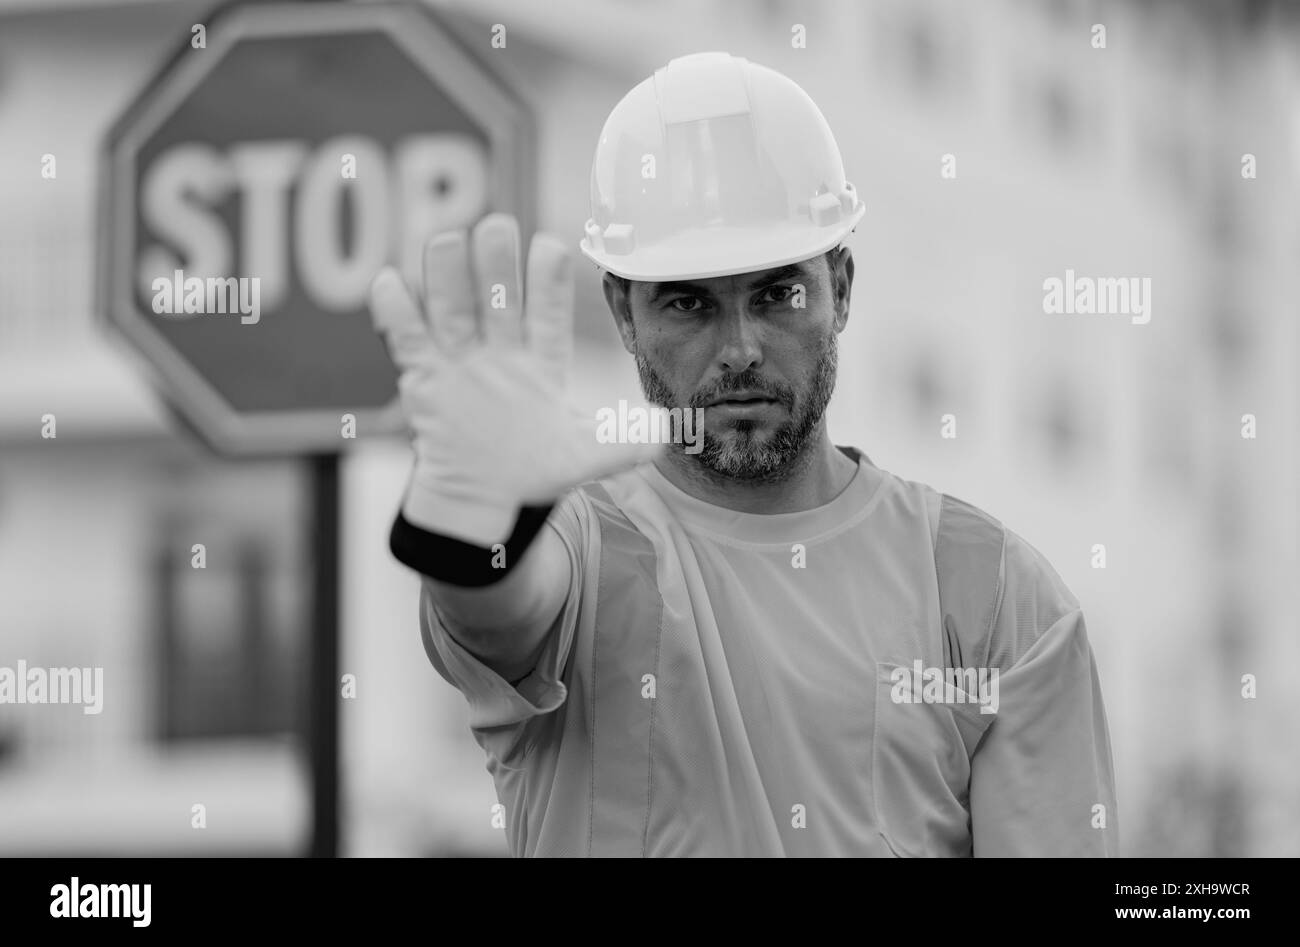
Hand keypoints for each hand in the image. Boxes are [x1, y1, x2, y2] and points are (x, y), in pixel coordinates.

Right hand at [369, 213, 656, 545]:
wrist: (484, 501)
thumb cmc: (534, 472)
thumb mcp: (583, 458)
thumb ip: (622, 444)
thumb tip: (667, 435)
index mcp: (542, 362)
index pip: (547, 314)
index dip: (547, 282)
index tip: (551, 245)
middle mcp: (501, 352)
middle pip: (495, 299)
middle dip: (494, 264)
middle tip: (496, 225)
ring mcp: (461, 362)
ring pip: (452, 309)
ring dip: (446, 276)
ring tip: (445, 238)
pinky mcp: (426, 380)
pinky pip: (409, 341)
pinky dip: (397, 313)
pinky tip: (390, 283)